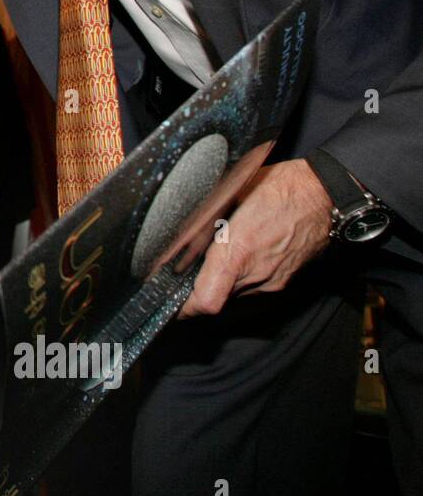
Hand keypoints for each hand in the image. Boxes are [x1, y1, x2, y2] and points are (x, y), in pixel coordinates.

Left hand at [178, 159, 332, 317]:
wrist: (325, 193)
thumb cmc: (279, 188)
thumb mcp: (230, 195)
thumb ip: (202, 221)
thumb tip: (176, 237)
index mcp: (238, 251)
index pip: (206, 301)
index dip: (184, 306)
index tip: (170, 298)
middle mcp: (256, 274)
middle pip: (216, 300)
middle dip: (199, 290)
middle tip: (188, 271)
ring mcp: (273, 281)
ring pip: (234, 296)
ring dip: (221, 283)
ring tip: (219, 257)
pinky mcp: (284, 281)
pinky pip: (253, 288)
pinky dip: (241, 278)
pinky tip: (242, 255)